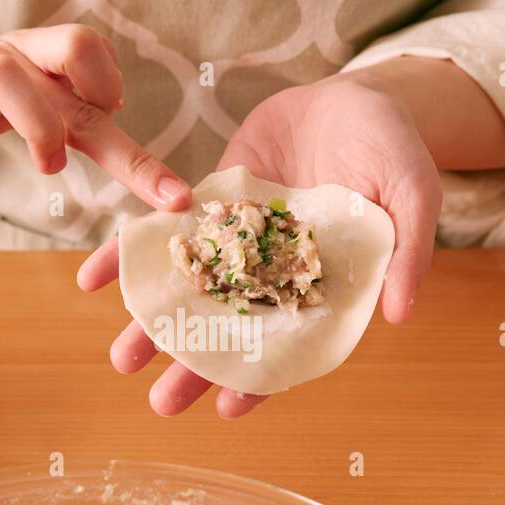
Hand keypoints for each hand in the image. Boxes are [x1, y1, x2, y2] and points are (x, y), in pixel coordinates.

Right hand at [0, 23, 190, 210]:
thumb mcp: (41, 113)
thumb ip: (85, 126)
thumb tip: (139, 151)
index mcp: (45, 58)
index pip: (94, 51)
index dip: (112, 83)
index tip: (114, 116)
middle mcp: (13, 57)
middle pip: (72, 43)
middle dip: (98, 95)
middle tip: (106, 138)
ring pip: (6, 76)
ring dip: (38, 128)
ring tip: (47, 163)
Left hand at [78, 70, 441, 417]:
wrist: (353, 96)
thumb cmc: (394, 147)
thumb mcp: (414, 192)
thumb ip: (409, 251)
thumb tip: (399, 314)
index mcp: (323, 286)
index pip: (289, 346)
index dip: (261, 378)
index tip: (230, 408)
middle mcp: (274, 273)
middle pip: (230, 329)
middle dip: (195, 366)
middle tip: (160, 403)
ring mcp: (238, 241)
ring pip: (192, 290)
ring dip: (156, 324)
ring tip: (123, 359)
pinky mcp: (209, 206)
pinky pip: (166, 234)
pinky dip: (129, 254)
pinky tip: (90, 278)